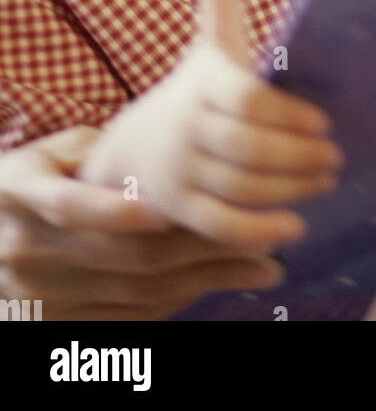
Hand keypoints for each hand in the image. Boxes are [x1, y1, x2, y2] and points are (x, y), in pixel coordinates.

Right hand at [0, 125, 282, 319]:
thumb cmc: (25, 184)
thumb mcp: (43, 155)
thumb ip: (91, 149)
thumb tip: (156, 140)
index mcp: (21, 194)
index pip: (69, 206)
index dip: (115, 211)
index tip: (168, 210)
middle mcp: (29, 251)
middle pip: (123, 257)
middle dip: (199, 247)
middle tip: (262, 234)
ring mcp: (44, 294)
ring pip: (136, 291)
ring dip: (205, 279)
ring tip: (264, 261)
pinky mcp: (62, 323)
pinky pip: (131, 317)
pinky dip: (181, 300)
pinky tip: (223, 282)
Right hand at [80, 0, 344, 246]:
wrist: (132, 146)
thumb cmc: (193, 92)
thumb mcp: (206, 48)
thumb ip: (218, 3)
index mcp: (202, 84)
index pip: (247, 98)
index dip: (289, 114)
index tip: (325, 122)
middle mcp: (185, 128)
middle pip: (248, 148)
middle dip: (299, 156)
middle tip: (337, 157)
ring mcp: (178, 171)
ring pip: (241, 187)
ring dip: (291, 189)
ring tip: (327, 180)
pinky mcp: (178, 211)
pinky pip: (221, 226)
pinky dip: (260, 231)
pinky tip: (295, 227)